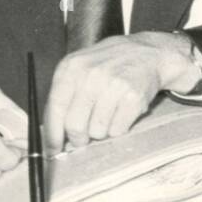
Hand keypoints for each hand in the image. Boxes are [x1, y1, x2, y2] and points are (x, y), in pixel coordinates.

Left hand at [46, 32, 200, 151]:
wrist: (149, 52)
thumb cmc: (111, 63)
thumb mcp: (81, 67)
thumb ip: (65, 94)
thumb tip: (54, 132)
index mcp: (72, 67)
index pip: (55, 108)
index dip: (52, 134)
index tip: (53, 148)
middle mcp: (91, 74)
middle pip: (74, 125)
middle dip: (78, 138)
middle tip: (83, 138)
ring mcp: (113, 85)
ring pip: (97, 131)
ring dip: (101, 131)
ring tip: (108, 115)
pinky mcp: (133, 97)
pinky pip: (118, 130)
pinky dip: (119, 127)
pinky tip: (121, 112)